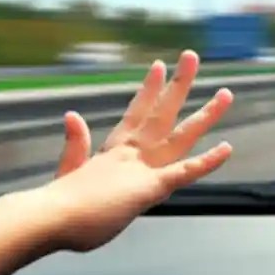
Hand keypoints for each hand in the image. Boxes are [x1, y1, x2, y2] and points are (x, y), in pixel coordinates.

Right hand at [34, 50, 233, 251]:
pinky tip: (227, 148)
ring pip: (182, 135)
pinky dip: (206, 162)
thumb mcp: (69, 172)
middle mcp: (130, 153)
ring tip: (227, 94)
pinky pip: (184, 172)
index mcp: (112, 154)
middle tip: (191, 56)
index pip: (135, 116)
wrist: (47, 218)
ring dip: (205, 115)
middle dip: (179, 86)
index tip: (158, 68)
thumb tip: (72, 114)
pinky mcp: (149, 187)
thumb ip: (75, 145)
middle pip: (162, 113)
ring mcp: (142, 168)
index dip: (148, 92)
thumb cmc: (58, 206)